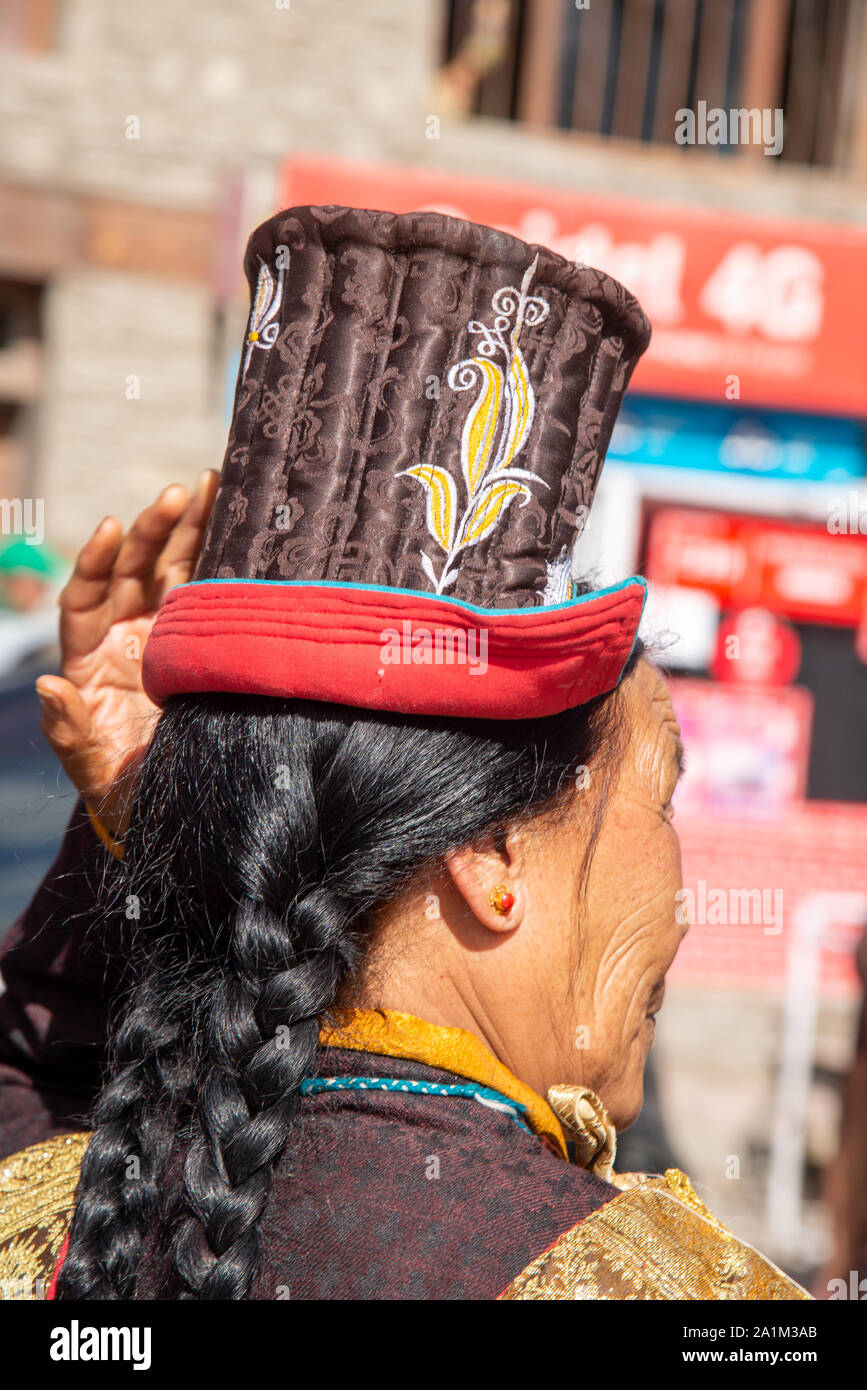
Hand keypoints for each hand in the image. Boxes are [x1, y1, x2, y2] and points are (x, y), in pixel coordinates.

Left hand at [35, 471, 219, 839]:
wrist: (170, 805)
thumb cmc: (123, 793)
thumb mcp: (94, 770)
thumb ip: (70, 731)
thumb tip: (46, 687)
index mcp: (90, 660)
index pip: (84, 597)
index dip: (94, 561)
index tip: (110, 527)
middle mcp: (125, 637)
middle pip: (133, 570)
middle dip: (152, 529)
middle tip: (179, 492)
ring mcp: (165, 635)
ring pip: (172, 569)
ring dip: (190, 528)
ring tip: (213, 484)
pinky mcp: (202, 641)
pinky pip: (208, 589)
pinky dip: (221, 556)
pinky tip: (239, 523)